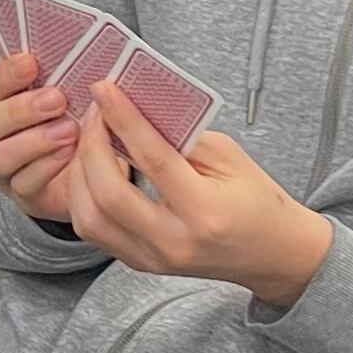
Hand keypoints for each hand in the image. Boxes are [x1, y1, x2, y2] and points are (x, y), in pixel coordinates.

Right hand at [0, 52, 79, 224]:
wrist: (83, 172)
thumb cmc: (69, 126)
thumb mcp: (64, 97)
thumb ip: (58, 79)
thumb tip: (75, 54)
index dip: (7, 74)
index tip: (31, 62)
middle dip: (20, 110)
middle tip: (56, 99)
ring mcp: (2, 167)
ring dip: (34, 141)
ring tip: (69, 130)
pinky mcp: (20, 193)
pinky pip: (24, 183)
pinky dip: (47, 166)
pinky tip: (69, 153)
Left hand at [68, 85, 334, 308]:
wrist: (273, 253)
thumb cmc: (255, 200)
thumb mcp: (229, 157)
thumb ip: (178, 135)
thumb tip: (132, 109)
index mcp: (205, 212)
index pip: (152, 159)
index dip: (123, 119)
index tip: (104, 89)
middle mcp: (174, 242)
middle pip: (108, 193)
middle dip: (91, 145)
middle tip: (94, 112)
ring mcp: (152, 258)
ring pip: (89, 217)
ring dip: (79, 172)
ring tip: (90, 139)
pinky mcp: (138, 263)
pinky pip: (93, 230)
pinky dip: (83, 195)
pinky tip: (91, 169)